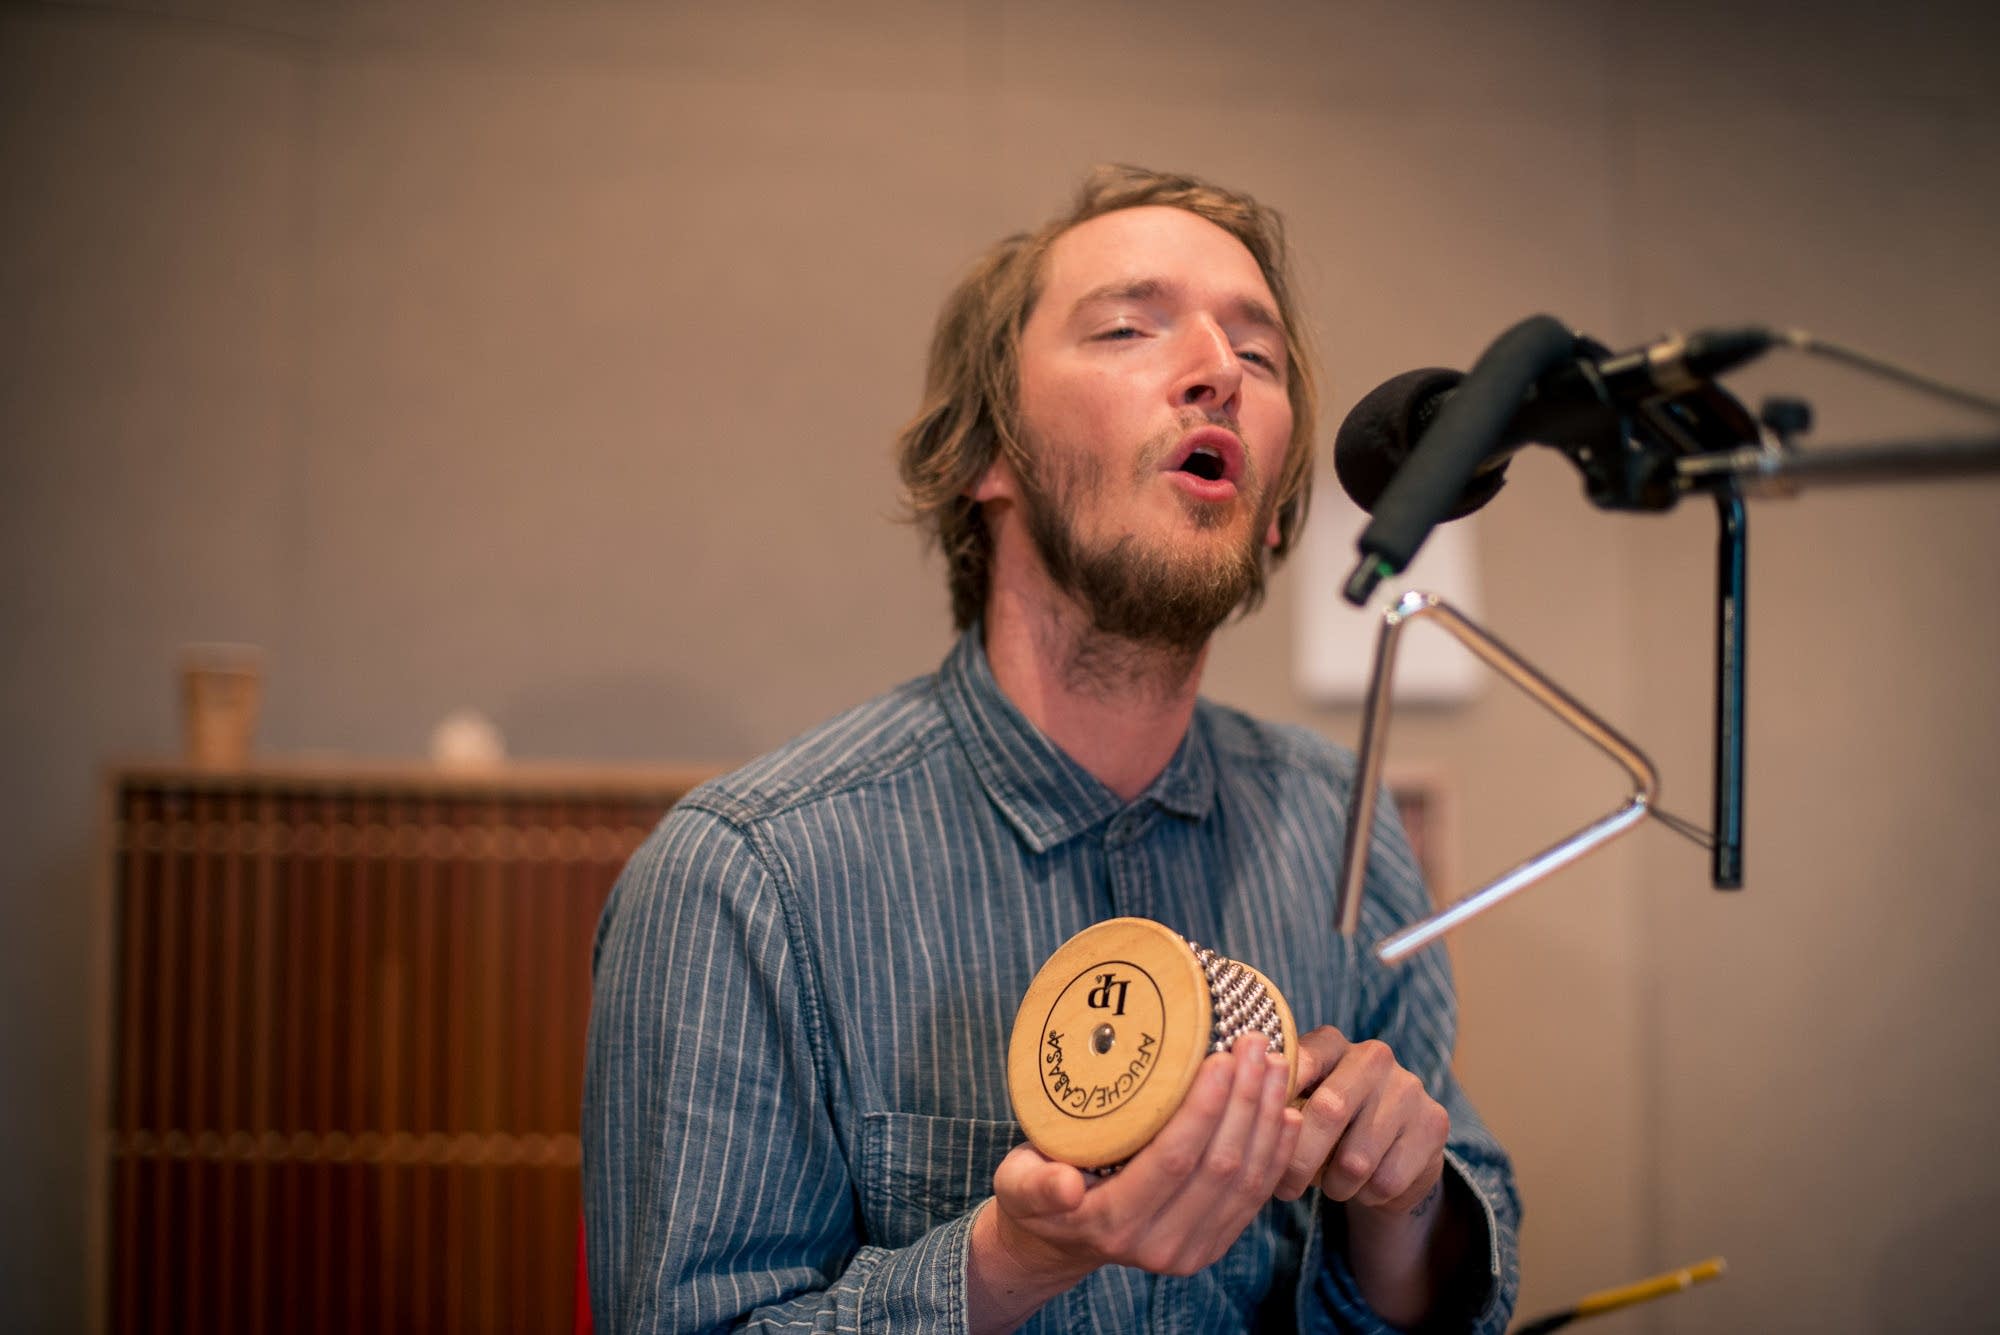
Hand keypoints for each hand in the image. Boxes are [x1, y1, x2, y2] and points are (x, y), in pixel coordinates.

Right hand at [967, 1033, 1300, 1329]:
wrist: (1057, 1239)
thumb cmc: (1033, 1190)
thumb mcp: (1017, 1184)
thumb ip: (1037, 1184)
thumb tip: (1066, 1186)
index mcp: (1114, 1223)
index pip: (1174, 1160)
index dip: (1205, 1109)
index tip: (1221, 1056)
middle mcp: (1160, 1246)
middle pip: (1220, 1167)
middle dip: (1245, 1102)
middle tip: (1254, 1044)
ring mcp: (1192, 1251)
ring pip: (1247, 1182)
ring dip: (1266, 1119)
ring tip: (1274, 1063)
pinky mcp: (1212, 1244)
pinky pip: (1255, 1197)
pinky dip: (1276, 1151)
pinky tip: (1285, 1110)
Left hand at [1276, 1026, 1447, 1213]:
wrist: (1396, 1154)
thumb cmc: (1333, 1129)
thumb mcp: (1304, 1108)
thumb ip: (1277, 1104)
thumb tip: (1234, 1112)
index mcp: (1333, 1043)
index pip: (1300, 1064)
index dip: (1275, 1099)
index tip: (1258, 1129)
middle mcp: (1373, 1056)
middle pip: (1329, 1111)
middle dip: (1299, 1160)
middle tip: (1284, 1188)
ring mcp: (1408, 1088)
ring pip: (1357, 1158)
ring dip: (1336, 1185)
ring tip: (1332, 1183)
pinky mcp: (1434, 1123)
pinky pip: (1386, 1179)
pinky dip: (1367, 1194)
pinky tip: (1366, 1184)